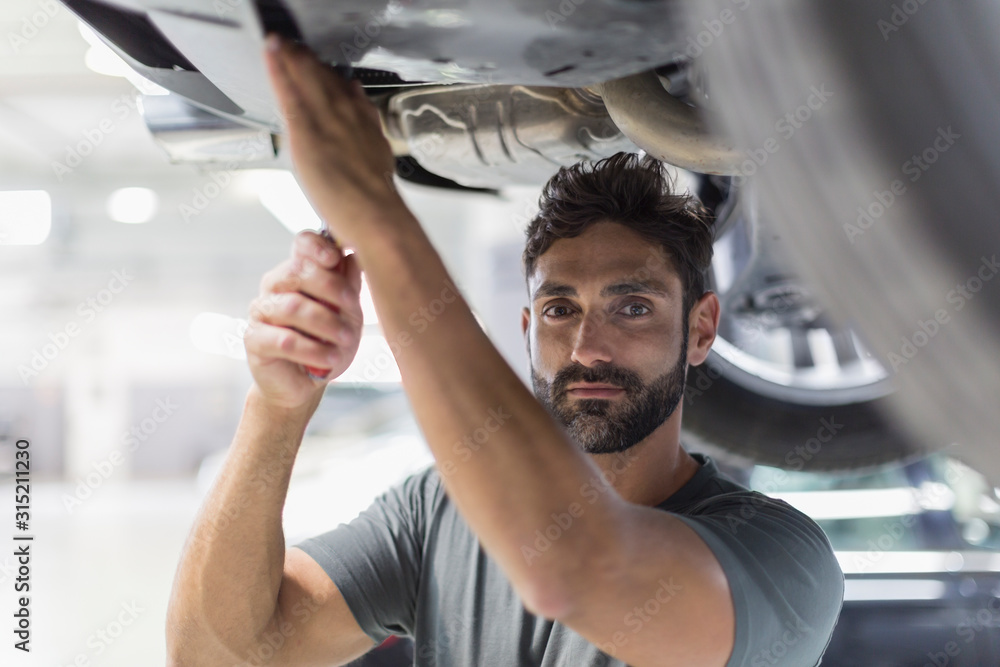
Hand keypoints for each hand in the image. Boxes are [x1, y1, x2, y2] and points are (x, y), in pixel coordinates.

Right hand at [244, 230, 363, 410]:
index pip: (302, 244)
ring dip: (326, 323)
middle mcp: (275, 286)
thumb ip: (348, 285)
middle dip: (330, 288)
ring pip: (293, 306)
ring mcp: (261, 311)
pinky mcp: (254, 339)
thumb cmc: (327, 343)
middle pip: (297, 270)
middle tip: (353, 309)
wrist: (306, 384)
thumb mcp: (348, 314)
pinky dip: (312, 349)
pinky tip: (329, 357)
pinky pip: (284, 339)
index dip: (317, 246)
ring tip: (346, 340)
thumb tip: (351, 255)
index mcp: (299, 272)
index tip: (335, 258)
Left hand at [262, 34, 405, 250]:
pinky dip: (278, 67)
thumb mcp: (378, 162)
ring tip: (279, 42)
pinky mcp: (307, 129)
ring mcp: (327, 119)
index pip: (347, 89)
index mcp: (366, 123)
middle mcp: (348, 114)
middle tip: (293, 47)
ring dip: (292, 55)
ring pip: (307, 75)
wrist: (375, 214)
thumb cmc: (374, 201)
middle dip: (308, 60)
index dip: (333, 76)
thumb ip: (369, 135)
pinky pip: (289, 90)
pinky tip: (270, 51)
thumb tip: (362, 121)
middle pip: (326, 77)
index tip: (323, 69)